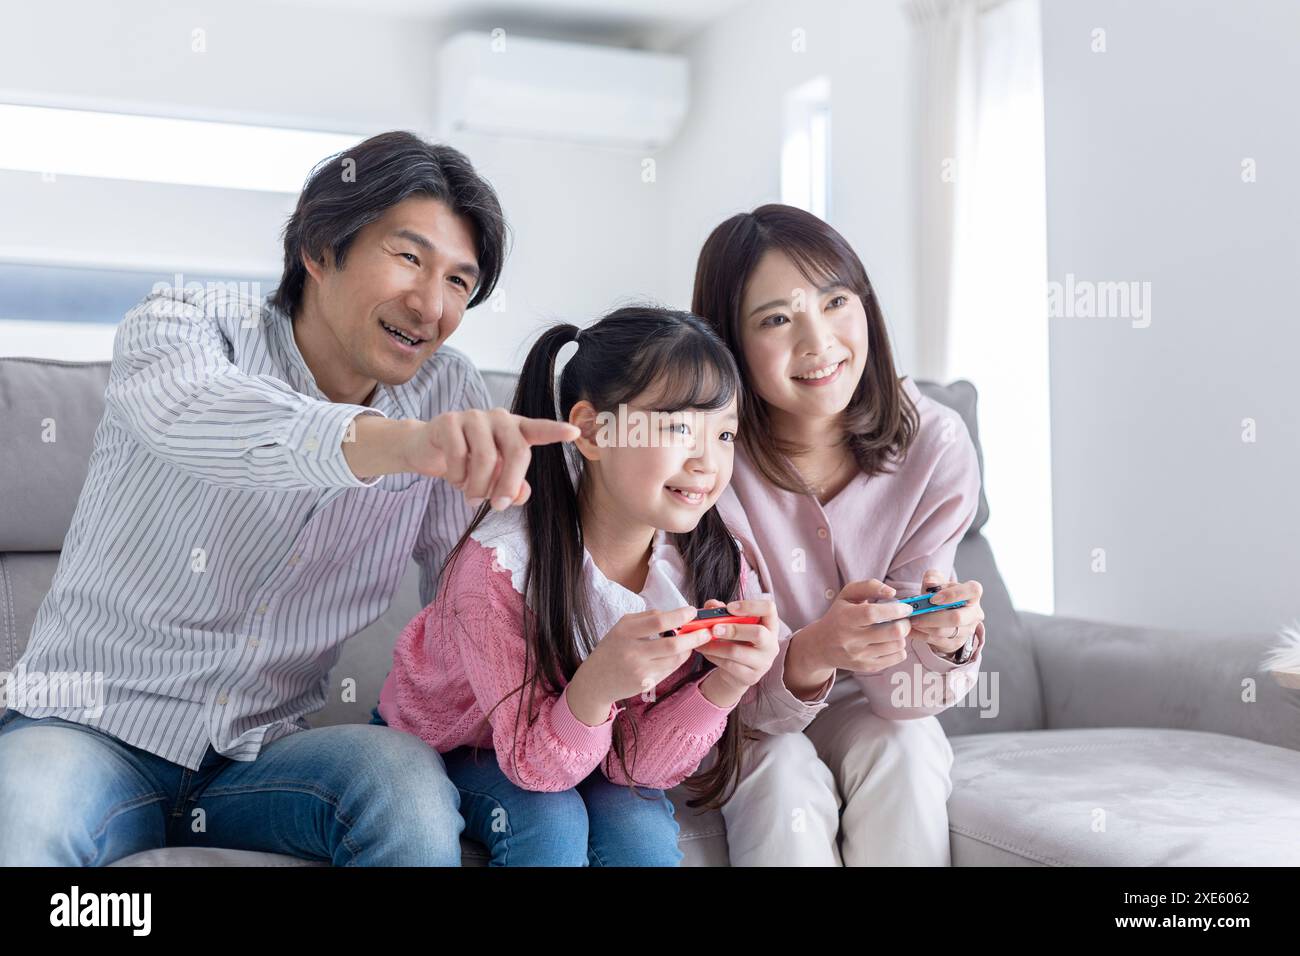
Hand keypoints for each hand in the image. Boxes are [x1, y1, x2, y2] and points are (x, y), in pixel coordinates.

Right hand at [407, 408, 579, 508]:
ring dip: (478, 486)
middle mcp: (498, 418)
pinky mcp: (449, 421)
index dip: (556, 431)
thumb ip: (512, 487)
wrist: (426, 449)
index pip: (539, 429)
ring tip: (471, 497)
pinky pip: (458, 456)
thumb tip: (519, 495)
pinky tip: (455, 480)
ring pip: (485, 458)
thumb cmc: (468, 463)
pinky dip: (458, 477)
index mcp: (515, 430)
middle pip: (516, 451)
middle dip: (508, 484)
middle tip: (498, 506)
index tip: (575, 432)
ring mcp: (473, 417)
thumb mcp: (493, 479)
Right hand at [565, 606, 710, 724]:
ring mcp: (639, 670)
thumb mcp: (622, 627)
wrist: (595, 681)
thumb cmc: (612, 649)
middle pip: (672, 644)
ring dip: (689, 649)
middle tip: (707, 631)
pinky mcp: (645, 684)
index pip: (658, 621)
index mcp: (625, 631)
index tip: (692, 611)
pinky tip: (682, 653)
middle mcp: (631, 651)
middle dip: (694, 636)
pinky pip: (669, 670)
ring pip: (675, 659)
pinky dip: (679, 660)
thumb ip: (647, 618)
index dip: (679, 616)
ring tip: (696, 641)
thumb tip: (675, 614)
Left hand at [693, 598, 780, 706]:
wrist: (737, 672)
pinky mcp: (750, 676)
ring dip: (715, 645)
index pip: (769, 608)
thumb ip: (721, 612)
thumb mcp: (732, 624)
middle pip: (758, 633)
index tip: (730, 607)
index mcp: (770, 625)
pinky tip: (705, 651)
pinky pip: (728, 665)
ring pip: (737, 652)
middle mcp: (771, 644)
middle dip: (733, 629)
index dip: (751, 605)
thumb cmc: (737, 641)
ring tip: (701, 640)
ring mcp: (763, 662)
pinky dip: (712, 656)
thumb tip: (710, 605)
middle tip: (714, 628)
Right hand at [796, 579, 915, 675]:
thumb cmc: (839, 615)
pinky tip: (890, 642)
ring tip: (894, 630)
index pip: (873, 614)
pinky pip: (897, 658)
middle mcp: (851, 639)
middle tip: (903, 619)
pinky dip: (900, 648)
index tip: (906, 607)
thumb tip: (892, 593)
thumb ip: (869, 586)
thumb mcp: (847, 595)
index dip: (894, 610)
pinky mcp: (866, 667)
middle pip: (892, 632)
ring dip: (902, 636)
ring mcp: (859, 655)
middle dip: (905, 623)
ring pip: (897, 645)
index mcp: (845, 618)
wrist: (821, 645)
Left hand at [907, 569, 984, 656]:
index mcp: (973, 594)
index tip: (933, 599)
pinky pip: (937, 641)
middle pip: (957, 618)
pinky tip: (911, 630)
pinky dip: (921, 635)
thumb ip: (933, 578)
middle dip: (932, 617)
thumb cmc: (941, 594)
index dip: (953, 594)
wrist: (943, 613)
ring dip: (924, 627)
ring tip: (910, 621)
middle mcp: (974, 613)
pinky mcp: (956, 643)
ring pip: (945, 632)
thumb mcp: (937, 582)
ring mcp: (967, 630)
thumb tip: (930, 583)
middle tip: (915, 615)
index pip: (973, 590)